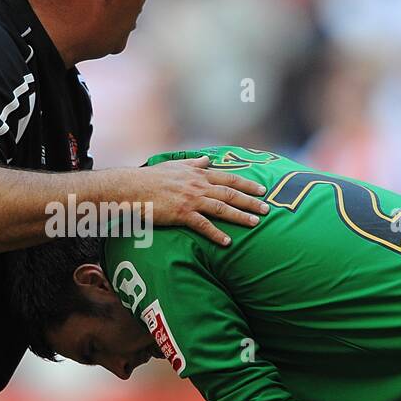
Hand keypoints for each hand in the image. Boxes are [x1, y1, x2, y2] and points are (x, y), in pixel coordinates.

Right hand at [130, 156, 268, 245]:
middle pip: (230, 193)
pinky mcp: (181, 214)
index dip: (247, 183)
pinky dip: (216, 234)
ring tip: (255, 224)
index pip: (229, 178)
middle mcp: (198, 185)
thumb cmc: (152, 177)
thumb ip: (195, 163)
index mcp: (198, 174)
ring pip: (221, 208)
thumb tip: (208, 159)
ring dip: (240, 216)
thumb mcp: (175, 165)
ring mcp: (191, 199)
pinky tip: (227, 242)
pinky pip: (203, 225)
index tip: (262, 189)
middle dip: (251, 201)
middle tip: (267, 209)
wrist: (133, 187)